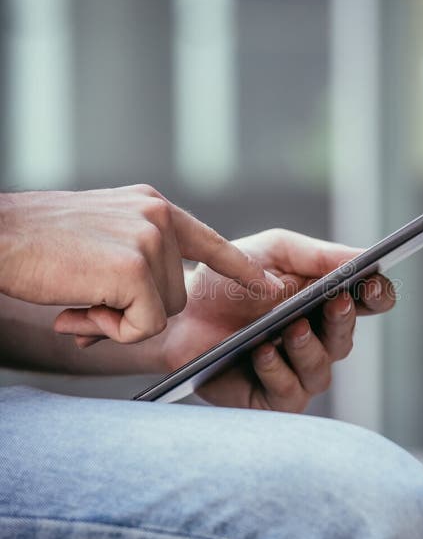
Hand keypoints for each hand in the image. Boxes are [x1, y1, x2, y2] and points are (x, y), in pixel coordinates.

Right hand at [0, 186, 281, 345]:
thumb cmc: (37, 245)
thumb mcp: (100, 235)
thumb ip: (137, 256)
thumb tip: (156, 305)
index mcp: (151, 206)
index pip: (210, 240)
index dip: (240, 268)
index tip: (270, 286)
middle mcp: (157, 216)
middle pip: (179, 294)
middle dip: (136, 310)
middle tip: (88, 301)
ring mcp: (150, 239)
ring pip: (163, 313)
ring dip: (120, 320)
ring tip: (79, 298)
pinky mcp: (136, 268)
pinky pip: (145, 326)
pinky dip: (111, 332)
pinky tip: (79, 310)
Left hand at [157, 228, 394, 411]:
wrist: (176, 314)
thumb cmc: (225, 282)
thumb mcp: (271, 253)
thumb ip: (317, 255)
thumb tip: (365, 257)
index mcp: (324, 302)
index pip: (367, 303)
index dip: (378, 295)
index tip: (374, 285)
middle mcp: (317, 341)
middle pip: (345, 337)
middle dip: (343, 320)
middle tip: (337, 301)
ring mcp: (296, 373)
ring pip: (320, 369)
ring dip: (308, 348)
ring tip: (292, 328)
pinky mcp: (270, 399)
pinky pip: (287, 392)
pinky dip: (276, 370)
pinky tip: (262, 352)